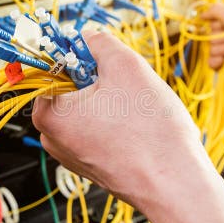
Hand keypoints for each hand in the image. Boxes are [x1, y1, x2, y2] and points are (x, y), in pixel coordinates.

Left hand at [32, 31, 215, 210]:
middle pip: (71, 86)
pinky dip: (117, 122)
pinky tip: (138, 127)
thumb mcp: (125, 66)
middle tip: (127, 86)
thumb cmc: (150, 136)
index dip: (81, 54)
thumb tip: (87, 37)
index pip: (52, 64)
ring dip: (112, 100)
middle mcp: (52, 136)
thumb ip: (99, 43)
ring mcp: (72, 153)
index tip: (102, 57)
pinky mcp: (92, 163)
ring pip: (89, 107)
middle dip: (101, 79)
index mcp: (48, 112)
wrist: (175, 185)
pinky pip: (99, 129)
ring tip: (136, 110)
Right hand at [202, 4, 223, 83]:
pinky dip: (215, 62)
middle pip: (210, 37)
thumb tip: (201, 13)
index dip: (215, 25)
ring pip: (210, 50)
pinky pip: (211, 64)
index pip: (213, 23)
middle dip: (217, 38)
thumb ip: (215, 10)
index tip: (223, 25)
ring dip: (218, 50)